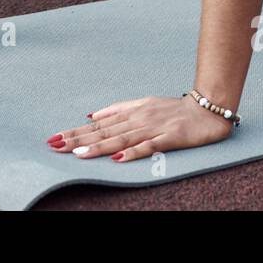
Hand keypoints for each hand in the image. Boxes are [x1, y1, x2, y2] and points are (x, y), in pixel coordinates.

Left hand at [46, 94, 235, 162]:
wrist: (208, 108)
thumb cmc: (173, 109)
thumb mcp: (143, 103)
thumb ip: (117, 109)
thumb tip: (90, 115)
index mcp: (131, 112)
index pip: (98, 124)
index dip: (76, 131)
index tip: (55, 138)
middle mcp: (138, 118)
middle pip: (104, 131)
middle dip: (78, 139)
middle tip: (55, 146)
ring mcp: (153, 128)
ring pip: (121, 138)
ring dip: (98, 147)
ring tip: (78, 154)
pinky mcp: (169, 137)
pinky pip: (149, 146)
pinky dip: (134, 152)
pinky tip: (119, 158)